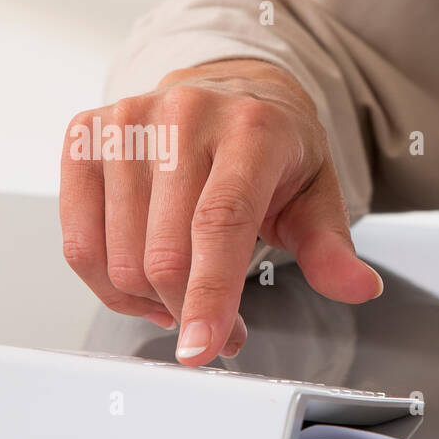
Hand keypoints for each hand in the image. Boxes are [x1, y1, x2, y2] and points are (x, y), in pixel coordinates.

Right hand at [59, 59, 381, 364]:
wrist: (230, 92)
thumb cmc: (273, 152)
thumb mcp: (317, 196)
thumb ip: (332, 249)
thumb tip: (360, 288)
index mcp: (252, 130)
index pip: (221, 222)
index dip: (210, 293)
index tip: (204, 347)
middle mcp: (184, 115)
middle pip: (164, 250)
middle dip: (189, 310)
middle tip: (218, 328)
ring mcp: (128, 122)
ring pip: (118, 254)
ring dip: (151, 301)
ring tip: (185, 295)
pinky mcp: (86, 135)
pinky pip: (78, 241)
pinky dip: (110, 283)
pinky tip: (144, 284)